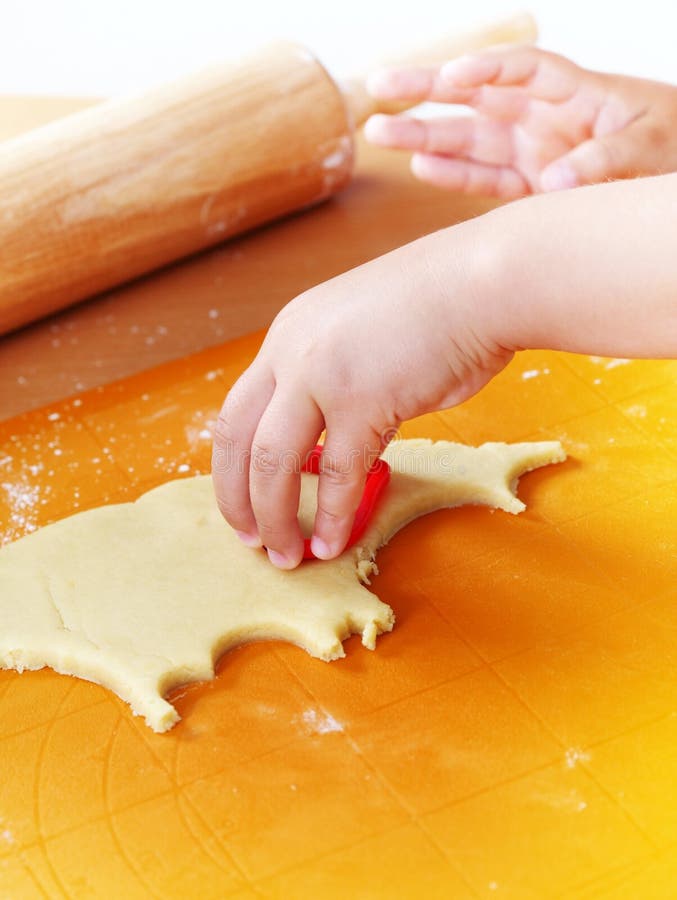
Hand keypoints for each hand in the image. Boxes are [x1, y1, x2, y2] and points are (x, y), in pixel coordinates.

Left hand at [212, 226, 511, 567]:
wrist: (482, 284)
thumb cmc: (436, 311)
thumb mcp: (360, 339)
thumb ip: (338, 388)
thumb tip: (337, 445)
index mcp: (288, 336)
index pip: (237, 410)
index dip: (233, 465)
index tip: (243, 500)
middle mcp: (291, 353)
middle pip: (235, 439)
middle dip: (236, 498)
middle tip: (248, 539)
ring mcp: (321, 376)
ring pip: (273, 463)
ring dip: (275, 517)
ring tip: (285, 554)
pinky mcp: (362, 401)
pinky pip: (337, 475)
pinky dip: (333, 516)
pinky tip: (331, 543)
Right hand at [364, 44, 676, 197]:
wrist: (671, 180)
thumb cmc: (670, 149)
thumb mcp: (649, 146)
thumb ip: (605, 160)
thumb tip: (554, 181)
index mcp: (575, 91)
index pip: (521, 69)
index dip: (486, 67)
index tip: (454, 75)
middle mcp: (542, 118)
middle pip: (476, 97)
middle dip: (427, 91)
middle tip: (379, 86)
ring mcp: (530, 152)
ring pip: (467, 140)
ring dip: (423, 137)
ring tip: (377, 133)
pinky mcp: (527, 187)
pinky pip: (483, 182)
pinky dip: (454, 177)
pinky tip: (420, 168)